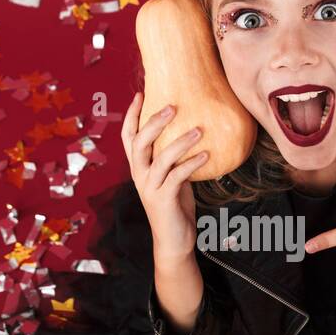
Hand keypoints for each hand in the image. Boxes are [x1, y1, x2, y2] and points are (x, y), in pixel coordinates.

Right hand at [121, 92, 207, 261]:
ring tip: (199, 130)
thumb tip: (194, 130)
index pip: (128, 137)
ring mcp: (149, 188)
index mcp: (138, 167)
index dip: (132, 115)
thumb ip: (174, 158)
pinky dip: (192, 164)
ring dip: (180, 141)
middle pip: (139, 142)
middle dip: (154, 122)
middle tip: (172, 106)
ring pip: (160, 158)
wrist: (174, 241)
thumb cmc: (176, 205)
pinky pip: (178, 176)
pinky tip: (207, 155)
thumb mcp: (173, 177)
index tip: (140, 93)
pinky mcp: (163, 199)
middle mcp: (139, 175)